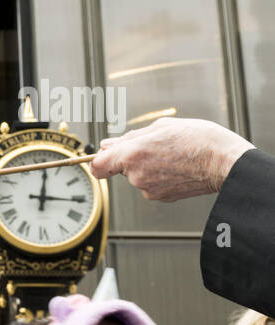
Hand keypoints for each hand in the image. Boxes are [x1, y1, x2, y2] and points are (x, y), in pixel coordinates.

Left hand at [90, 118, 253, 201]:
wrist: (226, 163)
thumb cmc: (199, 140)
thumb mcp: (162, 126)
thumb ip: (129, 137)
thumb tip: (107, 144)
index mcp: (132, 155)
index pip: (98, 165)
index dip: (98, 159)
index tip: (102, 155)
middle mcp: (136, 175)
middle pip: (121, 166)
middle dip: (132, 156)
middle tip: (156, 145)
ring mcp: (148, 189)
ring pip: (137, 175)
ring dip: (148, 165)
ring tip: (173, 155)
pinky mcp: (160, 197)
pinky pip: (151, 184)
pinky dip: (159, 176)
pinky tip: (177, 167)